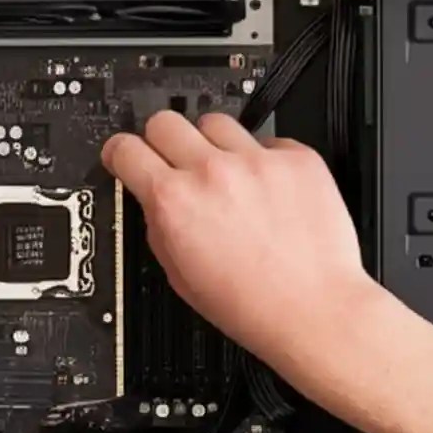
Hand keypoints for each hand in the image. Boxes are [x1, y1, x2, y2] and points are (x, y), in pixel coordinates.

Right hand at [103, 111, 374, 376]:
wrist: (314, 310)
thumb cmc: (252, 305)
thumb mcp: (180, 277)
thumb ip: (159, 226)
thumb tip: (154, 200)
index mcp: (174, 202)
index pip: (125, 149)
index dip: (119, 152)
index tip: (125, 154)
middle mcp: (213, 173)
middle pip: (165, 121)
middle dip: (161, 140)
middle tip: (173, 160)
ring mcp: (257, 161)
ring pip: (216, 122)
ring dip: (213, 145)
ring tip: (227, 176)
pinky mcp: (297, 159)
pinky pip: (268, 142)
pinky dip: (263, 161)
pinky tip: (267, 190)